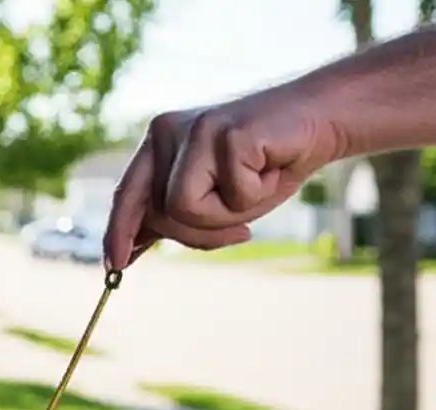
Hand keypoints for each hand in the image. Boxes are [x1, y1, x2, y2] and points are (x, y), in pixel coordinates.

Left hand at [104, 92, 340, 269]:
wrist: (321, 118)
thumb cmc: (267, 163)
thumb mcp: (215, 197)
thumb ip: (175, 215)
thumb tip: (130, 248)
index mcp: (157, 143)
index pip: (125, 194)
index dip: (117, 232)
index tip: (114, 265)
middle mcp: (166, 131)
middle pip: (159, 215)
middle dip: (200, 234)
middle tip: (241, 227)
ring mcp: (193, 129)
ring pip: (185, 209)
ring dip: (229, 215)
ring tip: (256, 184)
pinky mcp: (224, 132)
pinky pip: (231, 195)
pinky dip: (258, 194)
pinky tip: (272, 166)